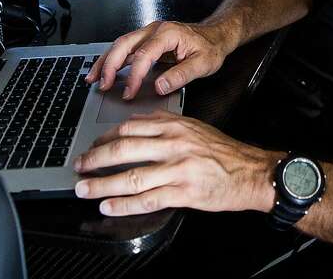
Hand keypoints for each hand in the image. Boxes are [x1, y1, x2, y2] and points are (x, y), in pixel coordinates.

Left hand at [73, 109, 278, 216]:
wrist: (251, 172)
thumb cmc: (224, 153)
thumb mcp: (194, 128)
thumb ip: (166, 125)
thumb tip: (136, 126)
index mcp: (175, 126)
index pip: (130, 127)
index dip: (105, 138)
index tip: (92, 145)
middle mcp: (174, 144)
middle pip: (124, 149)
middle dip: (95, 159)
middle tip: (80, 166)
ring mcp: (178, 169)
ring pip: (131, 176)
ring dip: (102, 184)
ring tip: (84, 189)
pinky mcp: (183, 193)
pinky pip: (146, 199)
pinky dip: (123, 204)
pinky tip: (109, 207)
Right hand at [85, 20, 234, 98]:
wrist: (216, 35)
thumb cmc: (210, 47)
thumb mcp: (203, 64)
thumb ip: (181, 75)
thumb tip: (161, 86)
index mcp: (168, 34)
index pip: (144, 55)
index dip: (134, 76)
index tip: (130, 93)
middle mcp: (155, 30)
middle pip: (124, 44)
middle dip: (110, 65)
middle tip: (103, 85)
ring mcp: (149, 33)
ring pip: (120, 44)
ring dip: (106, 61)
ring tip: (93, 78)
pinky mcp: (147, 40)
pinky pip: (124, 47)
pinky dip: (112, 59)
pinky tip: (104, 70)